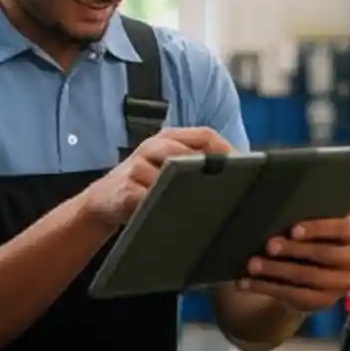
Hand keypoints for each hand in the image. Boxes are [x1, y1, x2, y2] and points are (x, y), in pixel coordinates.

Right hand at [79, 127, 230, 232]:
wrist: (102, 201)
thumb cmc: (143, 184)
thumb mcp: (165, 166)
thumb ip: (192, 163)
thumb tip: (238, 174)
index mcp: (167, 138)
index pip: (205, 135)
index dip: (227, 150)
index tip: (247, 168)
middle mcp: (152, 147)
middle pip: (189, 153)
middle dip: (211, 170)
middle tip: (233, 188)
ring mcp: (136, 167)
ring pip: (170, 175)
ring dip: (188, 190)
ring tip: (206, 203)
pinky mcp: (126, 191)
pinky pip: (150, 198)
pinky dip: (165, 207)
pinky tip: (177, 215)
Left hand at [235, 217, 349, 313]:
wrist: (313, 271)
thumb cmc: (311, 237)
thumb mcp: (315, 226)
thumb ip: (306, 220)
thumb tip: (276, 211)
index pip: (340, 228)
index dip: (317, 229)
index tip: (293, 230)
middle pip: (323, 255)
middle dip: (293, 250)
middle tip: (269, 245)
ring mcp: (342, 285)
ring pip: (306, 277)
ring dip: (275, 270)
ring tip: (252, 264)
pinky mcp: (323, 302)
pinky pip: (293, 296)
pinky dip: (266, 288)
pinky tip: (246, 283)